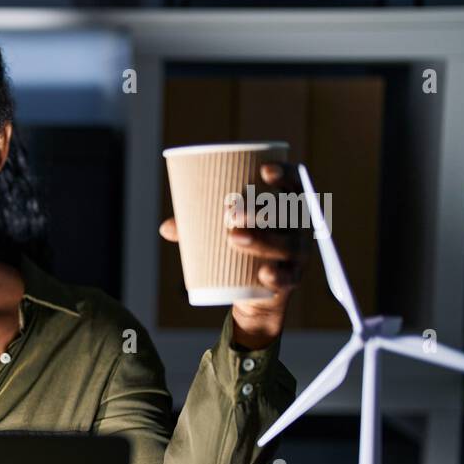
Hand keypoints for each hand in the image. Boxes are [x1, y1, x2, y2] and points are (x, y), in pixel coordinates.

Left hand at [160, 162, 309, 349]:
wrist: (254, 293)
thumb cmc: (239, 250)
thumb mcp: (221, 235)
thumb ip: (196, 230)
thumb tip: (165, 228)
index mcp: (287, 208)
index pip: (294, 184)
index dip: (285, 174)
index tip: (264, 170)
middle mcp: (298, 228)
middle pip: (288, 214)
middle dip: (262, 211)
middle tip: (232, 213)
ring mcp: (298, 255)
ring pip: (287, 245)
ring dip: (263, 240)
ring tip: (234, 237)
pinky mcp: (291, 280)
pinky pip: (288, 278)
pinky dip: (277, 276)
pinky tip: (264, 273)